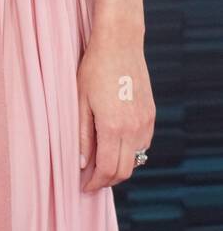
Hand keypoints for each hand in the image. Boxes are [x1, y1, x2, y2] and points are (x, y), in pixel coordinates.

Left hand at [77, 30, 154, 191]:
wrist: (120, 44)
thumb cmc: (94, 69)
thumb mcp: (79, 101)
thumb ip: (80, 135)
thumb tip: (81, 163)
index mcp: (113, 127)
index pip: (107, 169)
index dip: (94, 183)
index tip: (83, 187)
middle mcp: (134, 129)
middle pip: (124, 171)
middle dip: (106, 181)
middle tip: (90, 180)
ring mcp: (146, 123)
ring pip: (136, 160)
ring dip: (119, 167)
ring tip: (100, 164)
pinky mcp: (150, 116)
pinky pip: (142, 145)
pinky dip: (129, 153)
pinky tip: (114, 146)